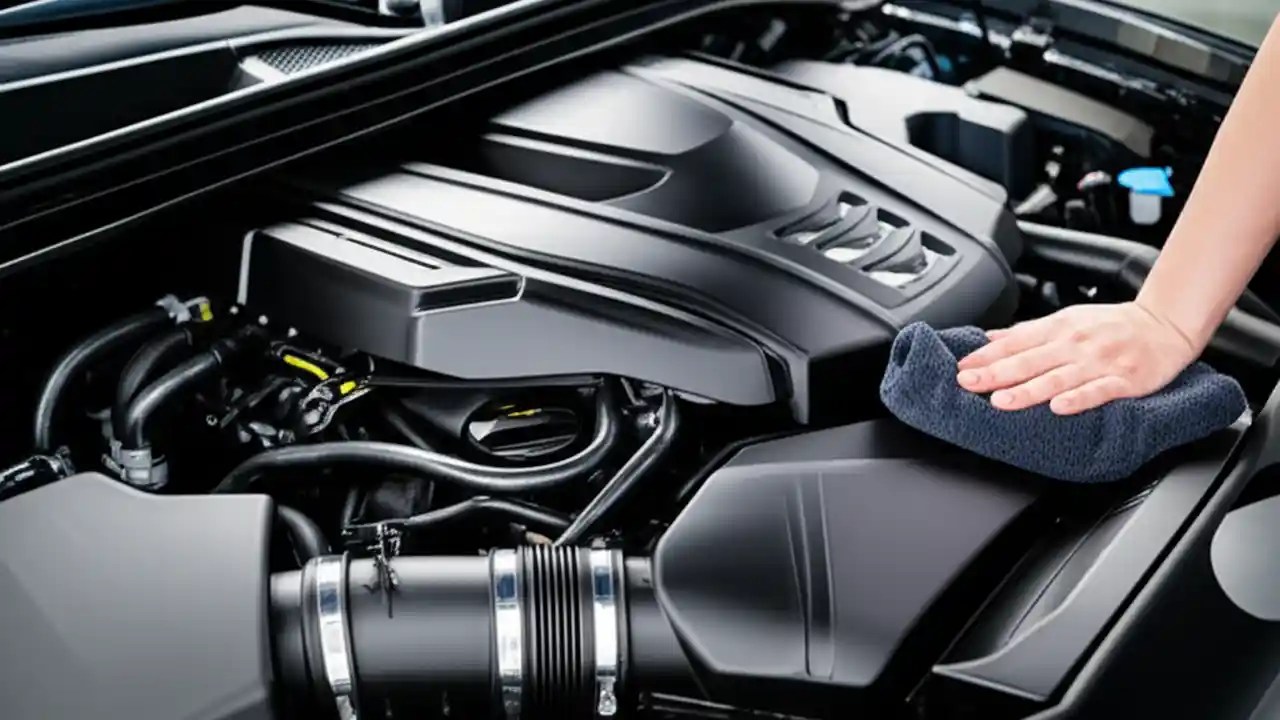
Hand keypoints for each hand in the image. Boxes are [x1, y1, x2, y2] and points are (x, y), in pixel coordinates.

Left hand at [955, 301, 1199, 414]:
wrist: (1165, 325)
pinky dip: (1079, 399)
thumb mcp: (1067, 319)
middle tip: (968, 384)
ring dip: (1028, 390)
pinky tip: (1059, 408)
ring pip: (1058, 378)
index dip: (987, 356)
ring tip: (1000, 401)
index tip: (962, 367)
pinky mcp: (1125, 380)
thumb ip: (1028, 332)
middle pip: (1030, 360)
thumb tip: (990, 339)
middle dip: (995, 373)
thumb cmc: (1112, 325)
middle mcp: (1076, 344)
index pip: (1015, 342)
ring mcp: (1100, 362)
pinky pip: (1098, 391)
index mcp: (1060, 327)